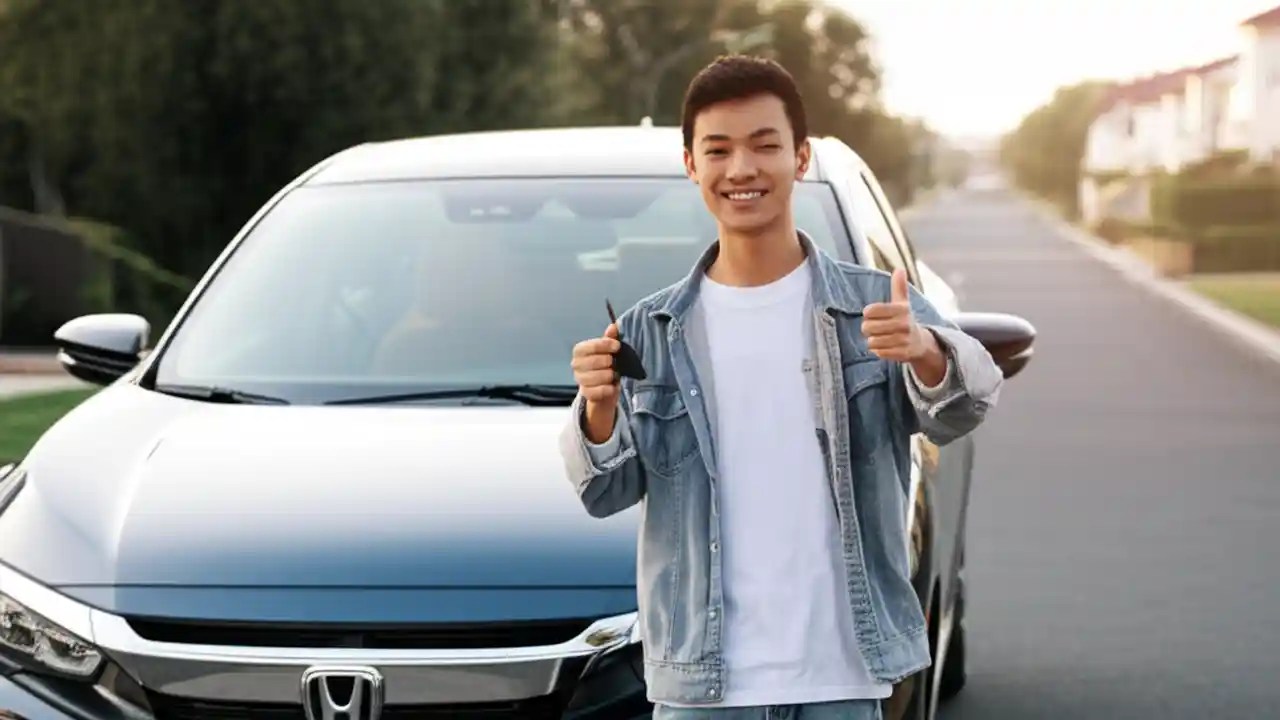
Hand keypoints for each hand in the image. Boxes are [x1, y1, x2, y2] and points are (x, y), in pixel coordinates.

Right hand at [572, 323, 621, 441]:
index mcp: (579, 351)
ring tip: (614, 375)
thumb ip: (610, 338)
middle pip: (594, 362)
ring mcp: (579, 380)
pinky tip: (612, 387)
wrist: (604, 387)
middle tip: (615, 364)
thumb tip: (613, 326)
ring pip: (596, 377)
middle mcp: (576, 364)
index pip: (590, 346)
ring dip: (609, 376)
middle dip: (609, 363)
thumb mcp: (609, 350)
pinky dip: (607, 389)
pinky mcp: (585, 393)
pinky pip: (597, 391)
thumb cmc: (605, 364)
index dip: (605, 345)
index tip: (617, 347)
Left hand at [861, 268, 935, 362]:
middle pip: (867, 327)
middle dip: (867, 328)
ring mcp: (903, 340)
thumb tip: (899, 269)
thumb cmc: (905, 320)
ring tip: (879, 338)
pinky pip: (879, 353)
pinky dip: (878, 351)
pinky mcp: (901, 353)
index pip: (870, 311)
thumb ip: (899, 287)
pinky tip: (884, 347)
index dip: (868, 313)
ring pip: (872, 342)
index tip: (871, 314)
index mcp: (901, 309)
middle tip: (873, 328)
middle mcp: (903, 324)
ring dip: (872, 340)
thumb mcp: (902, 303)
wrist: (920, 343)